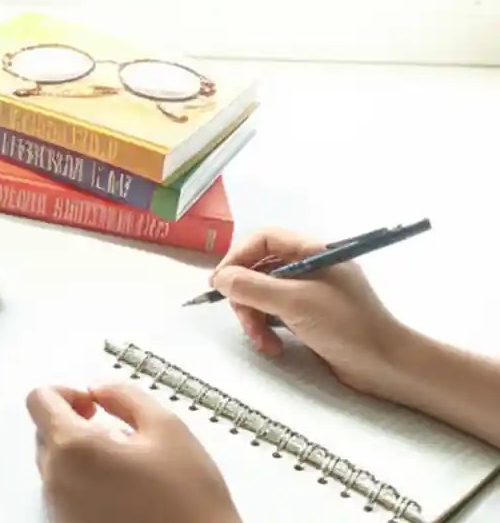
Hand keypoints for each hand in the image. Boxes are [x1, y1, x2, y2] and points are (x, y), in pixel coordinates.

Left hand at [25, 383, 239, 522]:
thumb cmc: (188, 500)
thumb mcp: (166, 428)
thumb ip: (124, 396)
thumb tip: (98, 389)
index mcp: (73, 449)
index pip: (39, 400)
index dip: (65, 392)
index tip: (94, 404)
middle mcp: (55, 481)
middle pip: (44, 432)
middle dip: (74, 423)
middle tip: (117, 432)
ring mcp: (60, 510)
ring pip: (54, 464)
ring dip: (80, 454)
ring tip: (126, 465)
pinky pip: (65, 493)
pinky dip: (84, 482)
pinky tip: (123, 491)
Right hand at [209, 227, 411, 398]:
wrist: (387, 365)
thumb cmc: (346, 326)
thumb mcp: (294, 302)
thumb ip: (252, 287)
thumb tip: (219, 278)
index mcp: (312, 251)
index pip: (261, 240)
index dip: (237, 258)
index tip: (221, 283)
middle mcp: (309, 267)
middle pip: (257, 269)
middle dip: (245, 297)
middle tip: (246, 322)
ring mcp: (309, 292)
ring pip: (262, 294)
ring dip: (255, 319)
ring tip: (264, 342)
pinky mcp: (309, 316)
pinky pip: (274, 313)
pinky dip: (268, 329)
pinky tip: (274, 347)